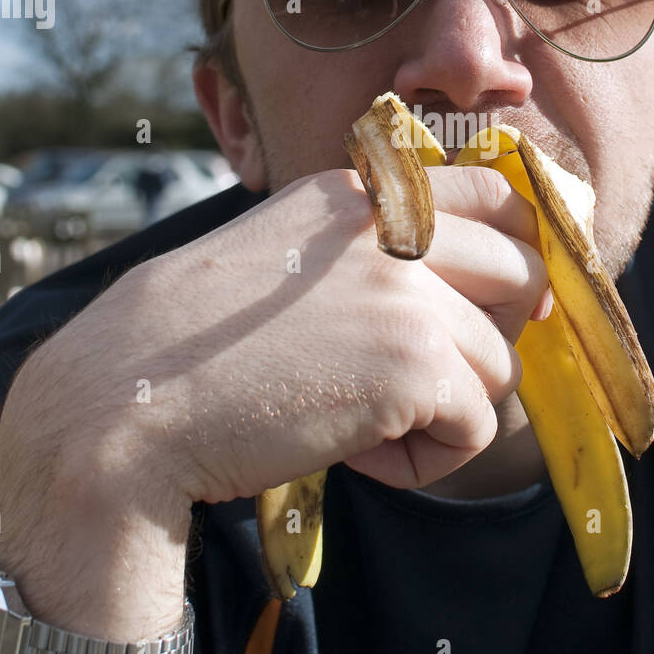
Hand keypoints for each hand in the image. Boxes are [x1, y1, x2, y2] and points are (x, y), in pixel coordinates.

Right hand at [109, 164, 548, 503]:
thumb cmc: (199, 344)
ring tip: (363, 424)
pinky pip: (479, 427)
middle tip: (428, 380)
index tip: (505, 301)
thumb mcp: (290, 254)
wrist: (129, 398)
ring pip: (502, 365)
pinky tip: (359, 456)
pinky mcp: (415, 366)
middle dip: (494, 337)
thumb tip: (469, 295)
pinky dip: (428, 458)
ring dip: (447, 411)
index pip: (497, 194)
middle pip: (525, 275)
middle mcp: (394, 229)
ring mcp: (409, 294)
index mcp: (362, 194)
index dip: (521, 250)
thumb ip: (371, 252)